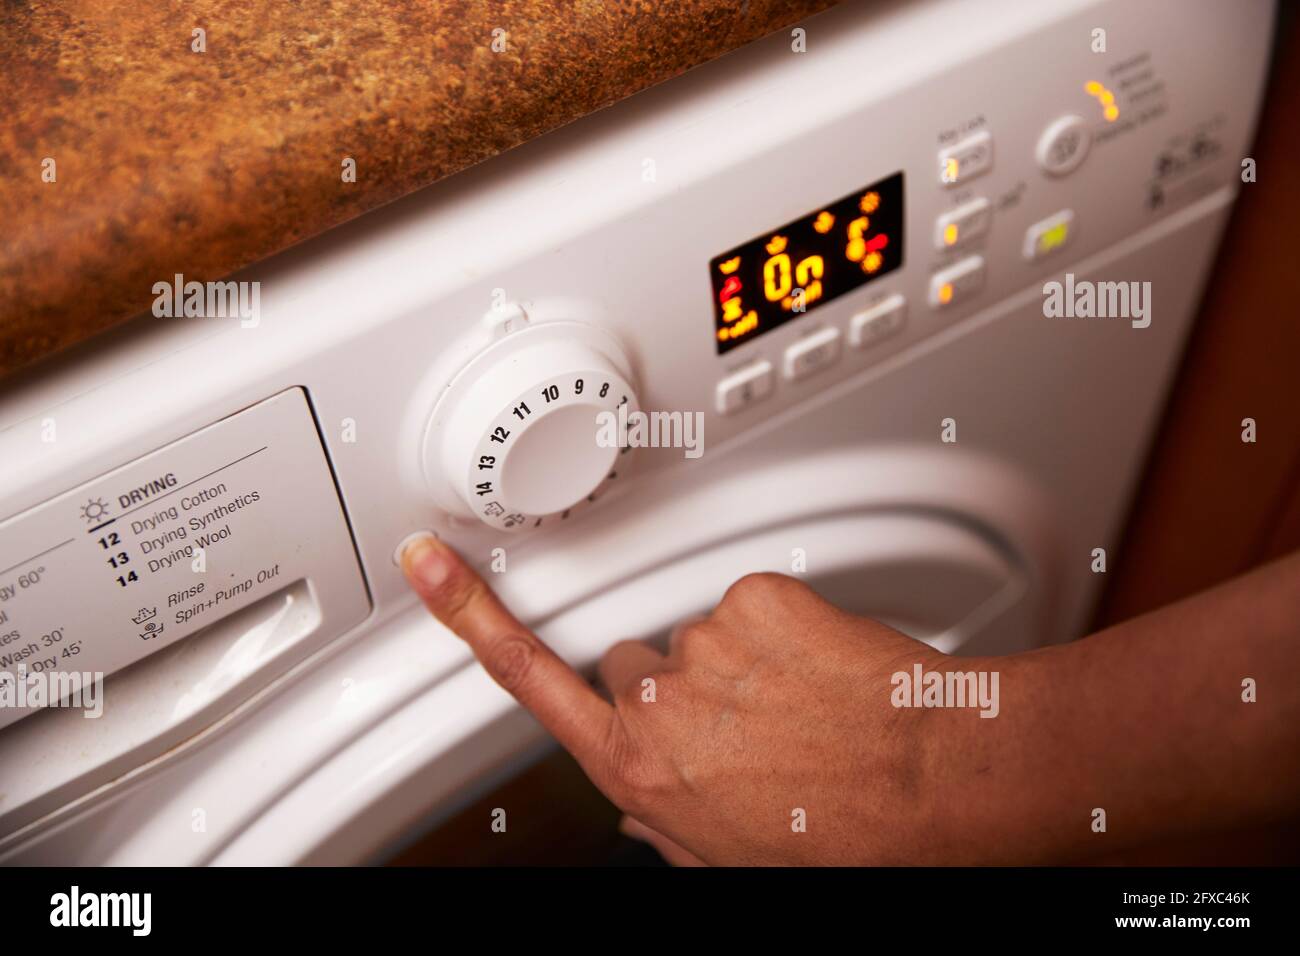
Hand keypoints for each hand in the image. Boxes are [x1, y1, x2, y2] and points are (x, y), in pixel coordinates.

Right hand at [401, 534, 976, 864]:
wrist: (932, 782)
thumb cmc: (841, 836)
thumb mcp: (727, 856)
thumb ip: (663, 820)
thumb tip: (638, 805)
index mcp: (636, 763)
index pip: (525, 676)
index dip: (466, 615)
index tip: (430, 565)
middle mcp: (656, 698)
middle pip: (627, 662)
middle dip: (671, 684)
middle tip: (741, 719)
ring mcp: (704, 642)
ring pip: (695, 634)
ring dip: (735, 661)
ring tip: (796, 705)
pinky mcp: (756, 597)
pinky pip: (748, 604)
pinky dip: (779, 631)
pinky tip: (817, 673)